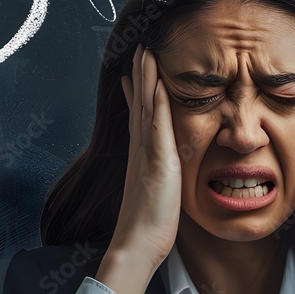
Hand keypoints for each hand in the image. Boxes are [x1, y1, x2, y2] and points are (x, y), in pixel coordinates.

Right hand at [107, 45, 181, 277]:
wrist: (137, 243)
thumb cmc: (148, 226)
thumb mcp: (155, 194)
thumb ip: (158, 177)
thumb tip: (161, 172)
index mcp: (141, 155)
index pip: (139, 117)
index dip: (137, 93)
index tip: (134, 72)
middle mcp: (139, 149)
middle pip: (138, 103)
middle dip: (139, 76)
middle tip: (139, 50)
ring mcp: (146, 151)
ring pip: (144, 106)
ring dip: (145, 78)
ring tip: (144, 52)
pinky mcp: (156, 159)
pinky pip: (155, 123)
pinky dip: (155, 100)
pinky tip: (157, 81)